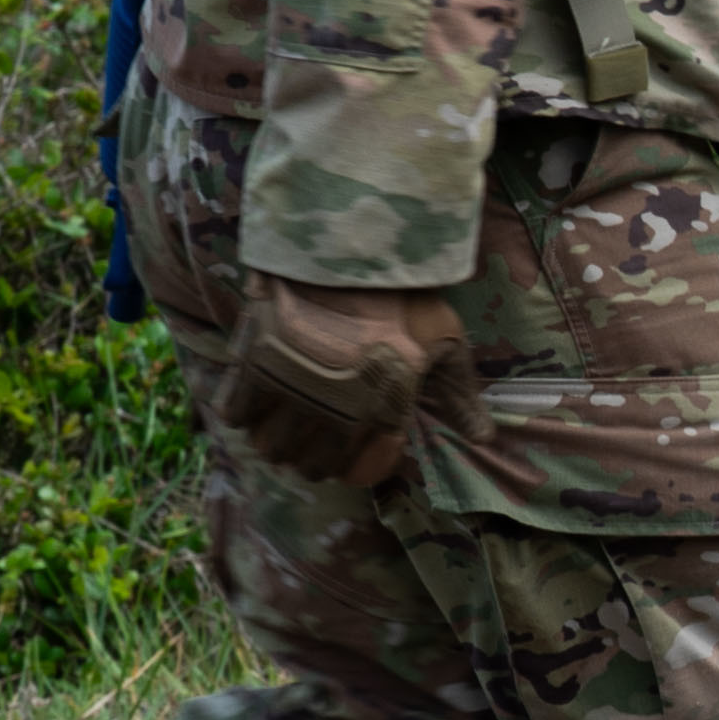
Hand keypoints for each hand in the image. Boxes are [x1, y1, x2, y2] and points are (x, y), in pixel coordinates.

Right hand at [214, 275, 472, 486]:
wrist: (351, 251)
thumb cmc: (406, 296)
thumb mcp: (446, 343)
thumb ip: (461, 395)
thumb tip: (484, 438)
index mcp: (374, 414)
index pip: (348, 468)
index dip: (341, 467)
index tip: (340, 456)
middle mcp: (328, 413)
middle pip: (303, 463)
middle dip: (306, 458)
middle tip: (307, 441)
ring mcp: (287, 391)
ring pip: (267, 445)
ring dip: (272, 441)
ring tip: (277, 426)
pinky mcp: (252, 365)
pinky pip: (234, 411)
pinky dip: (239, 412)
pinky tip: (249, 402)